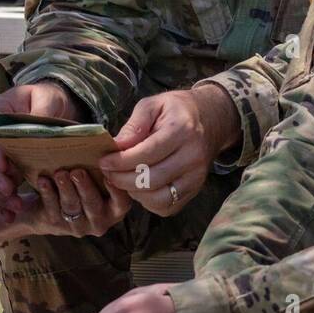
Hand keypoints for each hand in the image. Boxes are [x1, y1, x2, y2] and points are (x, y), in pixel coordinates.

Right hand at [0, 83, 85, 219]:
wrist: (51, 107)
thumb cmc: (48, 99)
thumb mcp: (47, 99)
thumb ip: (41, 111)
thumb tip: (38, 126)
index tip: (5, 166)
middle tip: (8, 191)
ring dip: (0, 193)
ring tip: (14, 206)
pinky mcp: (5, 167)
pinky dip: (3, 201)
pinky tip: (10, 215)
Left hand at [9, 168, 132, 238]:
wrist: (52, 206)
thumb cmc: (81, 185)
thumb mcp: (96, 179)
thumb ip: (103, 168)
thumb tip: (105, 146)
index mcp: (114, 209)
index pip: (120, 202)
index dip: (116, 190)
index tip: (108, 174)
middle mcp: (99, 221)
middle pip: (93, 204)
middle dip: (85, 187)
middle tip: (77, 172)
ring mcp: (77, 226)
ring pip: (72, 206)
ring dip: (65, 189)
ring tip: (60, 173)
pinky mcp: (57, 225)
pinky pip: (52, 209)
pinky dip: (48, 193)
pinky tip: (43, 181)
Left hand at [99, 87, 237, 216]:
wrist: (209, 121)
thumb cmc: (175, 111)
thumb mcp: (152, 105)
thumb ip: (134, 125)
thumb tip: (116, 146)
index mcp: (182, 130)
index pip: (147, 153)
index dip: (121, 161)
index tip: (103, 161)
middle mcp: (193, 156)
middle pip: (151, 179)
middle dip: (122, 179)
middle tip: (107, 173)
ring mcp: (196, 177)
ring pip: (158, 198)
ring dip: (134, 193)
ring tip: (122, 180)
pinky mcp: (194, 191)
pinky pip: (167, 207)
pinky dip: (148, 202)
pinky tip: (139, 187)